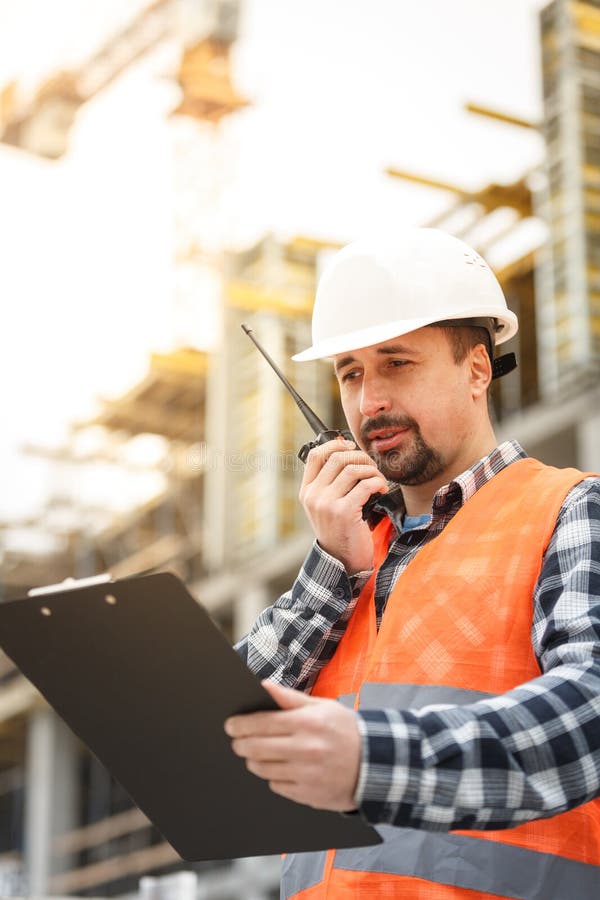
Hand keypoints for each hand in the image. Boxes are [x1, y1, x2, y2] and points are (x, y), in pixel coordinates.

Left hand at [224, 681, 361, 811]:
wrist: (375, 764)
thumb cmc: (345, 730)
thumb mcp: (322, 706)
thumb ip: (289, 698)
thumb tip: (263, 686)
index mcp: (307, 723)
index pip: (261, 723)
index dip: (240, 724)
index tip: (230, 725)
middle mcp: (305, 749)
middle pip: (255, 748)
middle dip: (240, 744)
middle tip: (236, 741)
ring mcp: (305, 775)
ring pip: (262, 769)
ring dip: (254, 760)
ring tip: (257, 753)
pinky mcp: (307, 795)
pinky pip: (276, 786)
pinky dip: (273, 777)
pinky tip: (280, 768)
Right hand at [299, 438, 387, 572]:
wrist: (341, 561)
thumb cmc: (340, 530)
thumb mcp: (327, 505)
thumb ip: (332, 482)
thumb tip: (344, 447)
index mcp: (307, 491)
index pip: (316, 455)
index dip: (335, 444)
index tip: (351, 446)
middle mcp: (313, 496)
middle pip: (337, 458)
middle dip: (360, 457)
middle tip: (372, 466)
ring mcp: (327, 504)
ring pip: (353, 469)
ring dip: (371, 470)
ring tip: (378, 479)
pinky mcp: (344, 512)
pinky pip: (365, 485)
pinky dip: (378, 482)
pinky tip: (381, 489)